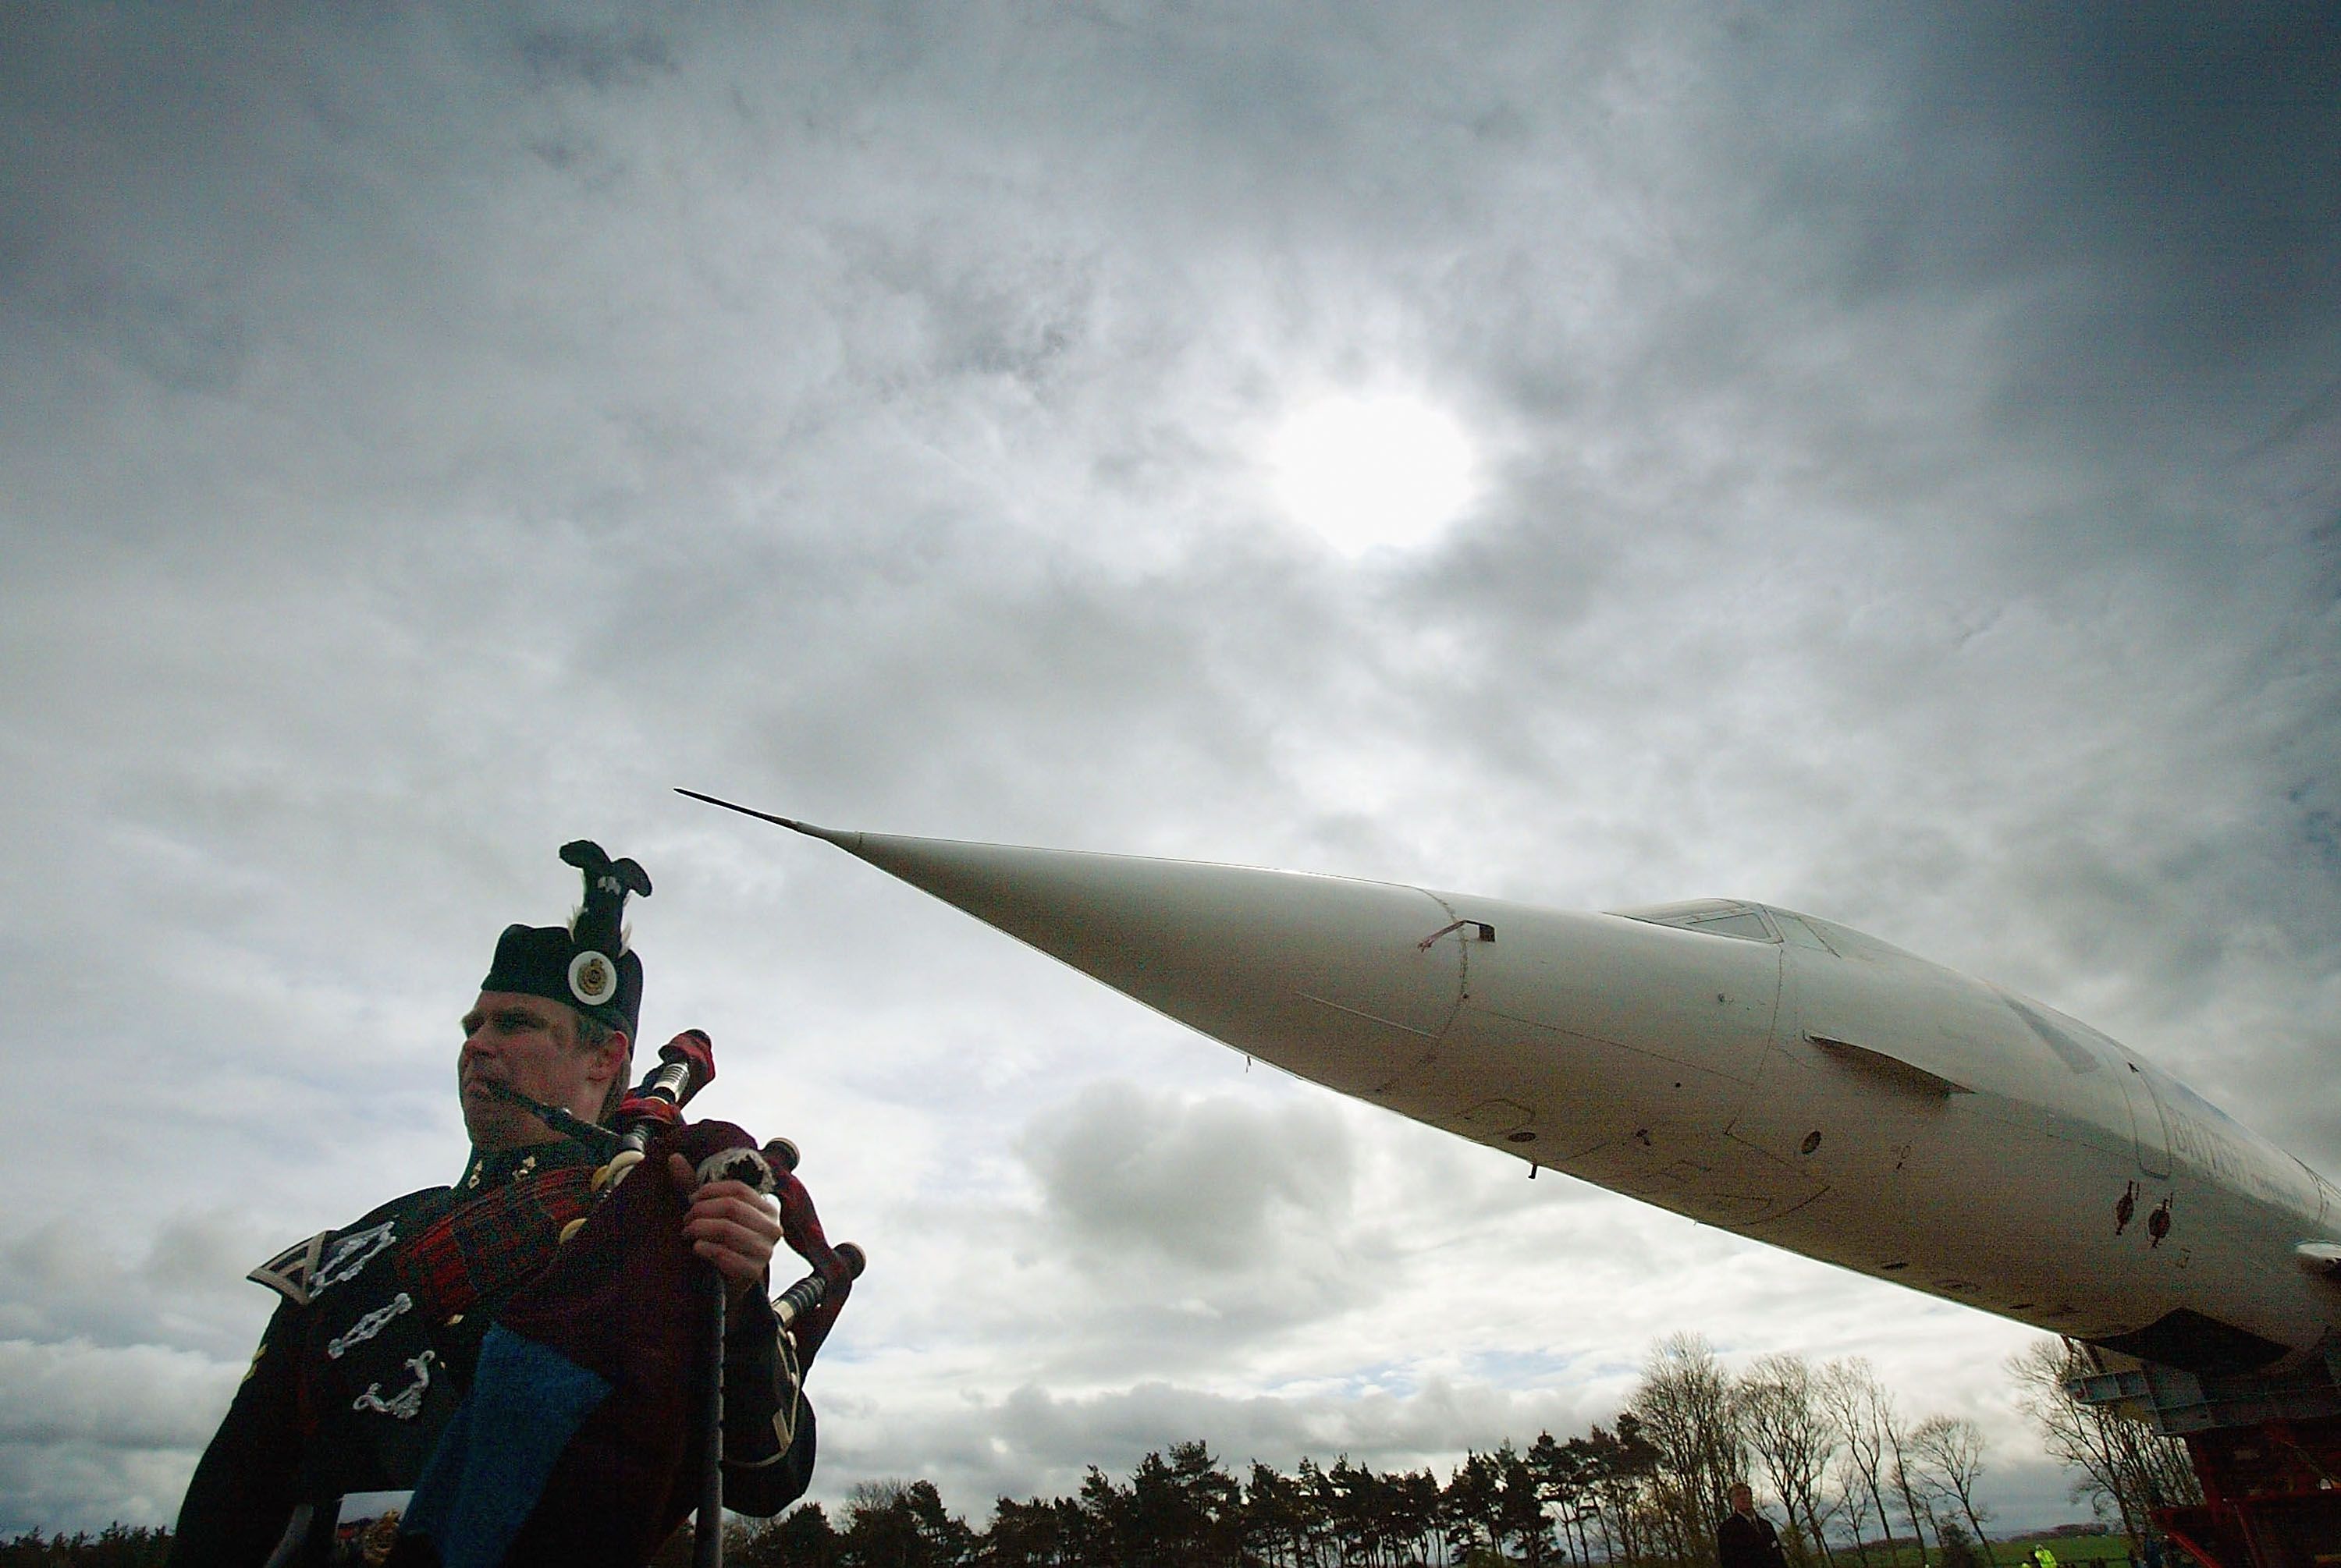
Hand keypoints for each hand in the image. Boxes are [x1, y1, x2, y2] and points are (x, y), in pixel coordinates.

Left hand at [669, 1152, 782, 1299]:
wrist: (725, 1288)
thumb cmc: (718, 1244)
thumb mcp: (708, 1214)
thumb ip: (692, 1186)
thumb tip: (673, 1157)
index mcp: (767, 1209)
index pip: (739, 1189)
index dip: (710, 1191)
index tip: (691, 1199)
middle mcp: (772, 1228)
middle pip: (732, 1208)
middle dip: (702, 1211)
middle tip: (685, 1220)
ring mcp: (766, 1252)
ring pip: (728, 1230)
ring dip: (700, 1230)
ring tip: (687, 1234)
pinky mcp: (753, 1272)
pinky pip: (726, 1255)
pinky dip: (706, 1249)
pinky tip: (696, 1249)